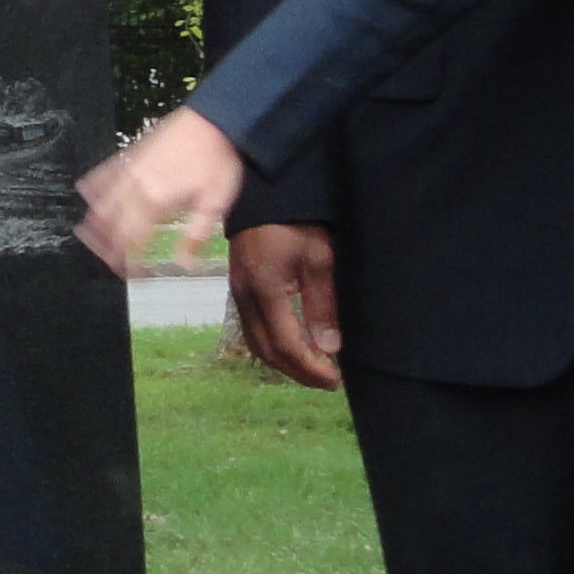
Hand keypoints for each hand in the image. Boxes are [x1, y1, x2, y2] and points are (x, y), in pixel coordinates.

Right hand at [79, 107, 244, 274]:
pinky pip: (101, 176)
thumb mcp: (215, 203)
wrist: (214, 120)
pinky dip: (91, 191)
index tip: (133, 274)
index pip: (132, 241)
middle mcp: (134, 186)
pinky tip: (88, 199)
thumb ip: (195, 235)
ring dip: (93, 225)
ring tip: (93, 241)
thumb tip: (185, 264)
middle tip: (112, 264)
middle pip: (108, 225)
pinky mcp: (128, 155)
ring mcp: (127, 168)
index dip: (128, 261)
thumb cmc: (217, 160)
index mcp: (155, 201)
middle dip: (106, 249)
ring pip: (98, 203)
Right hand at [228, 221, 344, 390]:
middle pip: (267, 350)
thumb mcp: (318, 259)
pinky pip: (251, 328)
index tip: (335, 379)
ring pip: (255, 342)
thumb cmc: (297, 221)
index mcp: (265, 290)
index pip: (286, 343)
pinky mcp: (238, 286)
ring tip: (312, 369)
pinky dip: (272, 346)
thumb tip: (329, 348)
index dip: (310, 367)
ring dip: (283, 362)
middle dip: (297, 372)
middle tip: (327, 381)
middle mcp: (245, 296)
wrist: (265, 191)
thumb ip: (322, 305)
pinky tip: (291, 346)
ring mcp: (237, 291)